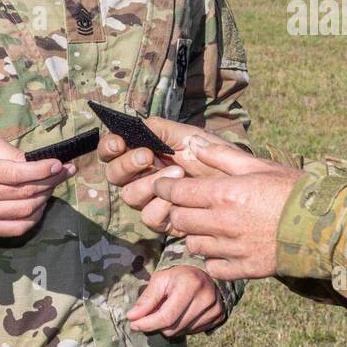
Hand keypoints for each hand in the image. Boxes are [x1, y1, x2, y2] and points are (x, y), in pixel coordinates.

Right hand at [0, 138, 73, 237]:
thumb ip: (15, 153)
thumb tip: (43, 165)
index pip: (15, 174)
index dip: (41, 170)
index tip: (58, 165)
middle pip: (24, 192)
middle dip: (49, 181)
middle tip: (62, 173)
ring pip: (25, 210)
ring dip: (45, 198)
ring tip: (51, 186)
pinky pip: (19, 228)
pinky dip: (35, 216)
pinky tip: (40, 204)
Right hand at [98, 117, 242, 234]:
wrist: (237, 180)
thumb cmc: (211, 155)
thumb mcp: (188, 136)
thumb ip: (161, 129)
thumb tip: (137, 125)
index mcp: (142, 153)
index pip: (112, 151)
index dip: (109, 147)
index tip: (118, 143)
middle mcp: (141, 177)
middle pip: (114, 175)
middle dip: (127, 164)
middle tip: (147, 156)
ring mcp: (151, 199)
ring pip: (130, 196)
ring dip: (149, 184)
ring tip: (177, 173)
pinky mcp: (163, 220)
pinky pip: (149, 217)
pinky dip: (160, 207)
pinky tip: (176, 199)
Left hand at [127, 265, 224, 336]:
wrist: (204, 273)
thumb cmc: (178, 275)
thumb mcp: (160, 280)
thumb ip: (146, 299)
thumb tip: (131, 317)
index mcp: (191, 284)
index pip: (166, 317)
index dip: (147, 324)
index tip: (133, 324)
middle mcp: (206, 298)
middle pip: (172, 328)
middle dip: (157, 324)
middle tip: (152, 313)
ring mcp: (215, 309)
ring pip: (181, 332)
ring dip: (169, 326)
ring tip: (170, 310)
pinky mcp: (219, 317)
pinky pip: (192, 332)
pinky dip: (182, 326)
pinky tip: (182, 313)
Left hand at [151, 138, 303, 280]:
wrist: (323, 223)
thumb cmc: (291, 189)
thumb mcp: (258, 165)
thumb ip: (222, 156)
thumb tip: (194, 144)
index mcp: (224, 194)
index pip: (176, 193)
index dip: (164, 187)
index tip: (164, 185)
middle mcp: (223, 223)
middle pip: (179, 219)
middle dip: (177, 210)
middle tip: (187, 204)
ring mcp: (233, 248)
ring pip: (193, 244)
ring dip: (195, 234)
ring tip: (208, 225)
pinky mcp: (245, 268)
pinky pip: (213, 266)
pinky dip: (213, 258)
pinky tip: (223, 247)